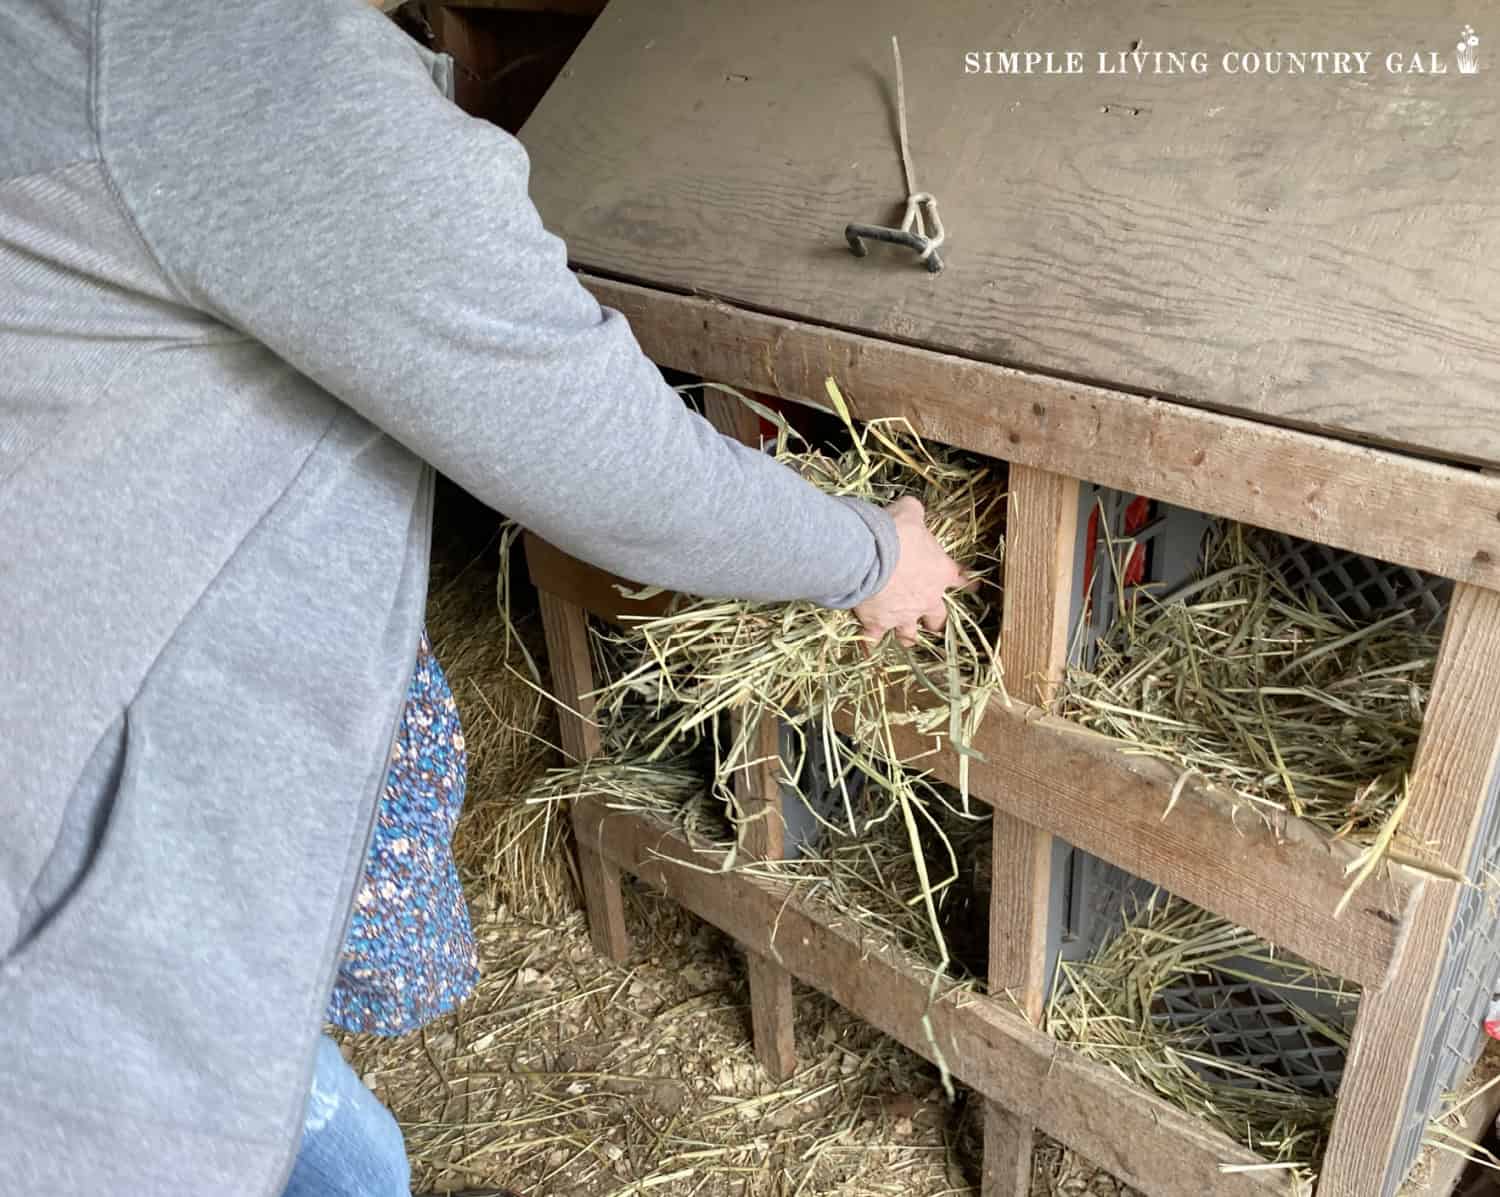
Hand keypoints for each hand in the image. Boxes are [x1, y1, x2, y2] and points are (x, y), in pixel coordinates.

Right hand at [853, 497, 966, 647]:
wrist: (868, 554)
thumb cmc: (895, 533)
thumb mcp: (910, 513)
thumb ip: (915, 512)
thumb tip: (913, 507)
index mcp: (940, 572)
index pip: (960, 579)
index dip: (967, 583)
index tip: (974, 586)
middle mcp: (925, 599)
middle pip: (937, 618)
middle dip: (936, 621)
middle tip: (934, 622)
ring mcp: (901, 615)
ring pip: (908, 634)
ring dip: (908, 637)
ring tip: (906, 640)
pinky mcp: (877, 623)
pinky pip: (873, 639)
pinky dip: (869, 643)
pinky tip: (866, 648)